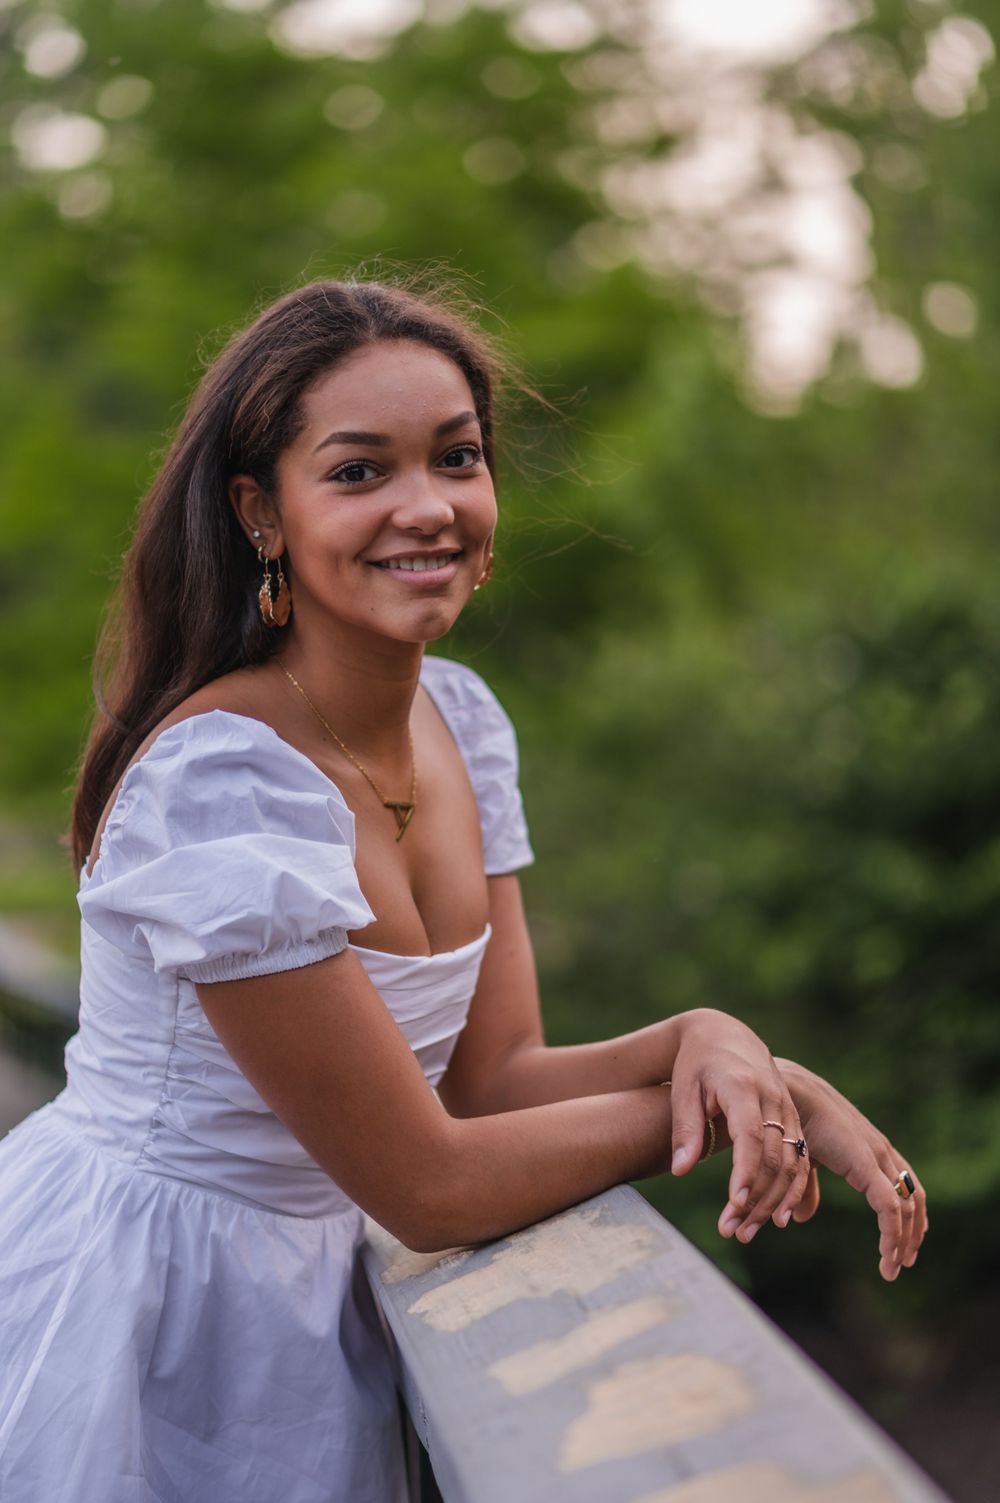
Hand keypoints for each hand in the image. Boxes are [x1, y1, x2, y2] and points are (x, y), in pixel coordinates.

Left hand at [669, 1008, 809, 1243]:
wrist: (724, 1035)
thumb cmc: (696, 1063)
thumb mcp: (683, 1089)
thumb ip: (685, 1128)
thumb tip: (679, 1170)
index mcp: (743, 1087)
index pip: (750, 1135)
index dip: (746, 1171)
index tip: (736, 1203)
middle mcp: (772, 1098)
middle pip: (773, 1156)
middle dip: (756, 1197)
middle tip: (731, 1230)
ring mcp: (787, 1109)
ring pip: (791, 1162)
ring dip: (773, 1201)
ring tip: (748, 1231)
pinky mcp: (793, 1120)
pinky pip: (799, 1159)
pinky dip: (792, 1190)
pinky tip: (779, 1218)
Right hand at [777, 1058, 927, 1281]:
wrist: (785, 1094)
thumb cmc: (790, 1120)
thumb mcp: (801, 1160)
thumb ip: (807, 1188)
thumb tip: (803, 1218)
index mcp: (869, 1148)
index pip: (903, 1186)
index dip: (906, 1217)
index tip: (900, 1246)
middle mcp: (880, 1150)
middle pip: (912, 1196)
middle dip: (912, 1232)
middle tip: (904, 1261)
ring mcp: (876, 1155)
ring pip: (906, 1206)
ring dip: (904, 1239)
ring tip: (894, 1266)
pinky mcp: (865, 1163)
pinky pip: (889, 1207)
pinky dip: (892, 1234)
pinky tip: (887, 1256)